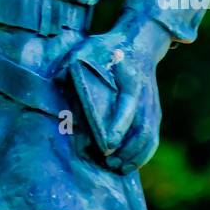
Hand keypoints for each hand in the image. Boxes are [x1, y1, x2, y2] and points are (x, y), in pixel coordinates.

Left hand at [67, 14, 170, 173]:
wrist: (140, 42)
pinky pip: (152, 139)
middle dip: (126, 150)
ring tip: (115, 167)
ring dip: (134, 156)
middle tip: (107, 162)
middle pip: (142, 128)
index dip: (118, 126)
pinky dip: (142, 155)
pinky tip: (127, 165)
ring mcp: (152, 105)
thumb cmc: (108, 47)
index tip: (106, 145)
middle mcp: (145, 94)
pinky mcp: (155, 113)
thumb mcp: (88, 48)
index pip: (128, 105)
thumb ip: (71, 65)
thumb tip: (55, 84)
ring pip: (149, 137)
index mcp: (130, 78)